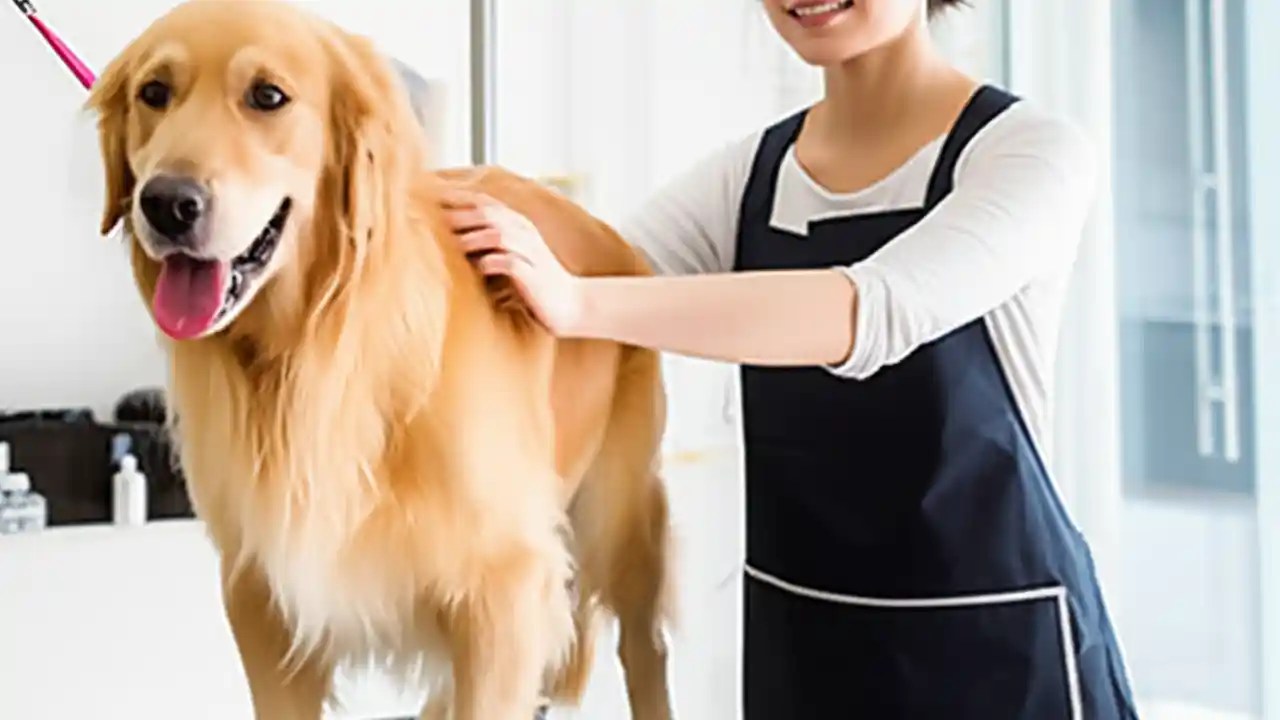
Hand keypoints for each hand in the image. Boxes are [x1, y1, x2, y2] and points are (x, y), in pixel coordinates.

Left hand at [441, 189, 583, 335]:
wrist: (571, 304)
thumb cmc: (537, 282)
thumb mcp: (513, 256)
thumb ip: (489, 244)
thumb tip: (451, 239)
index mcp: (518, 225)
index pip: (485, 203)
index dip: (459, 199)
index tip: (431, 200)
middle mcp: (524, 233)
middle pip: (488, 214)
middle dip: (460, 215)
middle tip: (432, 219)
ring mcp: (530, 253)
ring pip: (498, 234)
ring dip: (472, 237)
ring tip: (450, 244)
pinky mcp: (532, 275)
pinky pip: (509, 263)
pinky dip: (491, 262)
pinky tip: (478, 268)